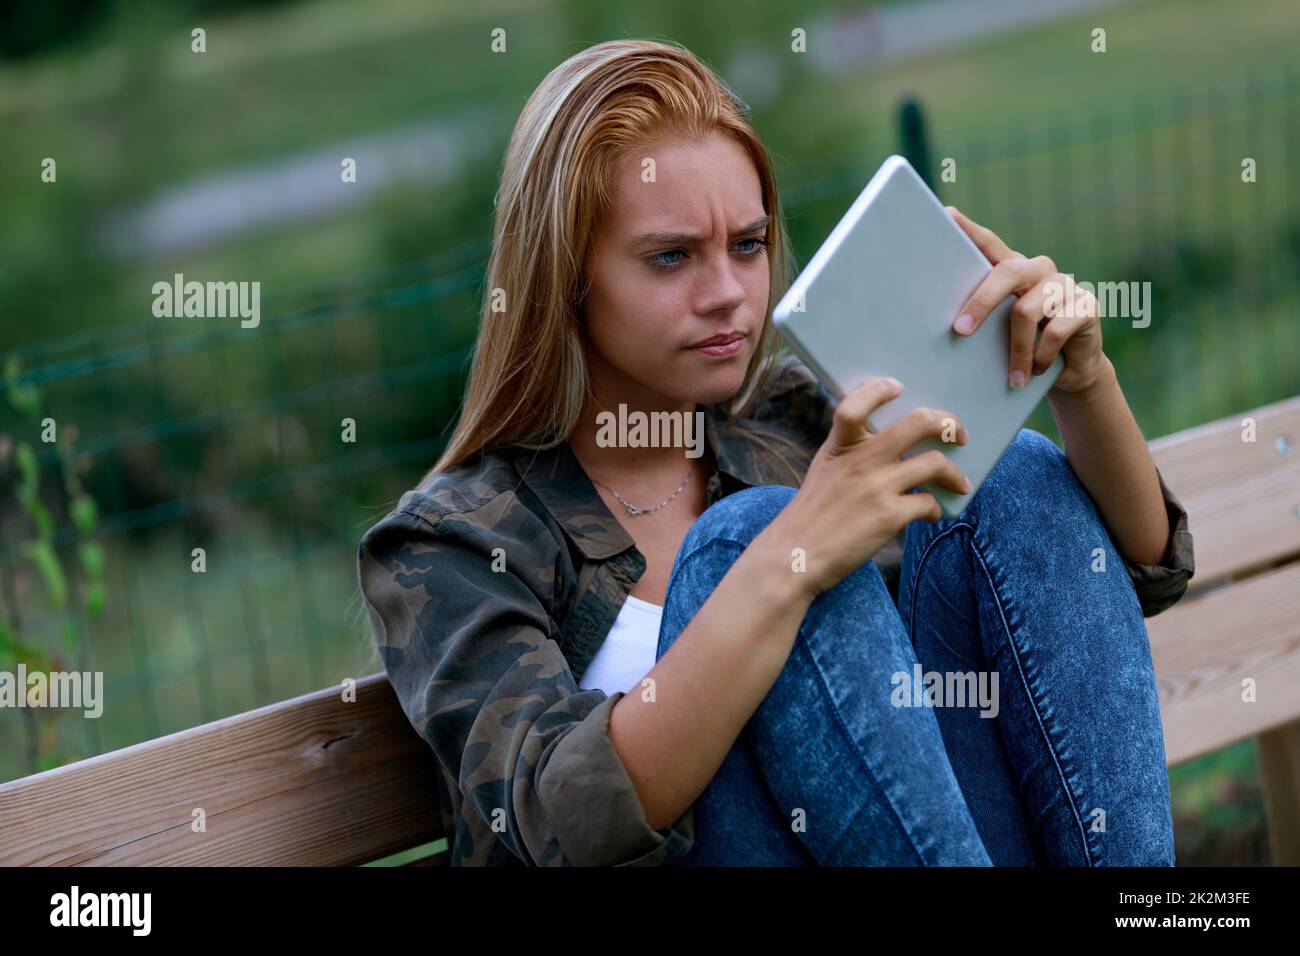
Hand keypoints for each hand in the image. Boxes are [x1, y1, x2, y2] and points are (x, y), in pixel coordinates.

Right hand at [767, 376, 969, 598]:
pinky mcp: (890, 516)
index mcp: (840, 446)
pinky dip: (935, 509)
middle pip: (918, 423)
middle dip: (948, 424)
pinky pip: (928, 503)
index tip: (898, 388)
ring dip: (954, 475)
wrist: (795, 556)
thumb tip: (893, 452)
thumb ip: (851, 454)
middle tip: (958, 434)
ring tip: (959, 483)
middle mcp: (861, 460)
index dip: (879, 389)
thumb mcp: (824, 471)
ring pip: (935, 463)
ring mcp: (877, 487)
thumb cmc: (810, 516)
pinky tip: (930, 515)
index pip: (856, 404)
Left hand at [945, 205, 1106, 396]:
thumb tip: (946, 328)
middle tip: (959, 330)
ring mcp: (1065, 285)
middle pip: (1005, 273)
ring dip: (1016, 351)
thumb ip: (982, 319)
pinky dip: (1041, 356)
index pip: (989, 244)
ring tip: (1013, 377)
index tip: (946, 215)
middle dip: (980, 303)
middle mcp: (1039, 270)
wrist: (1069, 374)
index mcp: (1013, 271)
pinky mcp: (1087, 305)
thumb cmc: (1024, 349)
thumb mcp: (998, 333)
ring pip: (1026, 311)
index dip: (969, 230)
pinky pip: (1055, 330)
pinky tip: (1037, 371)